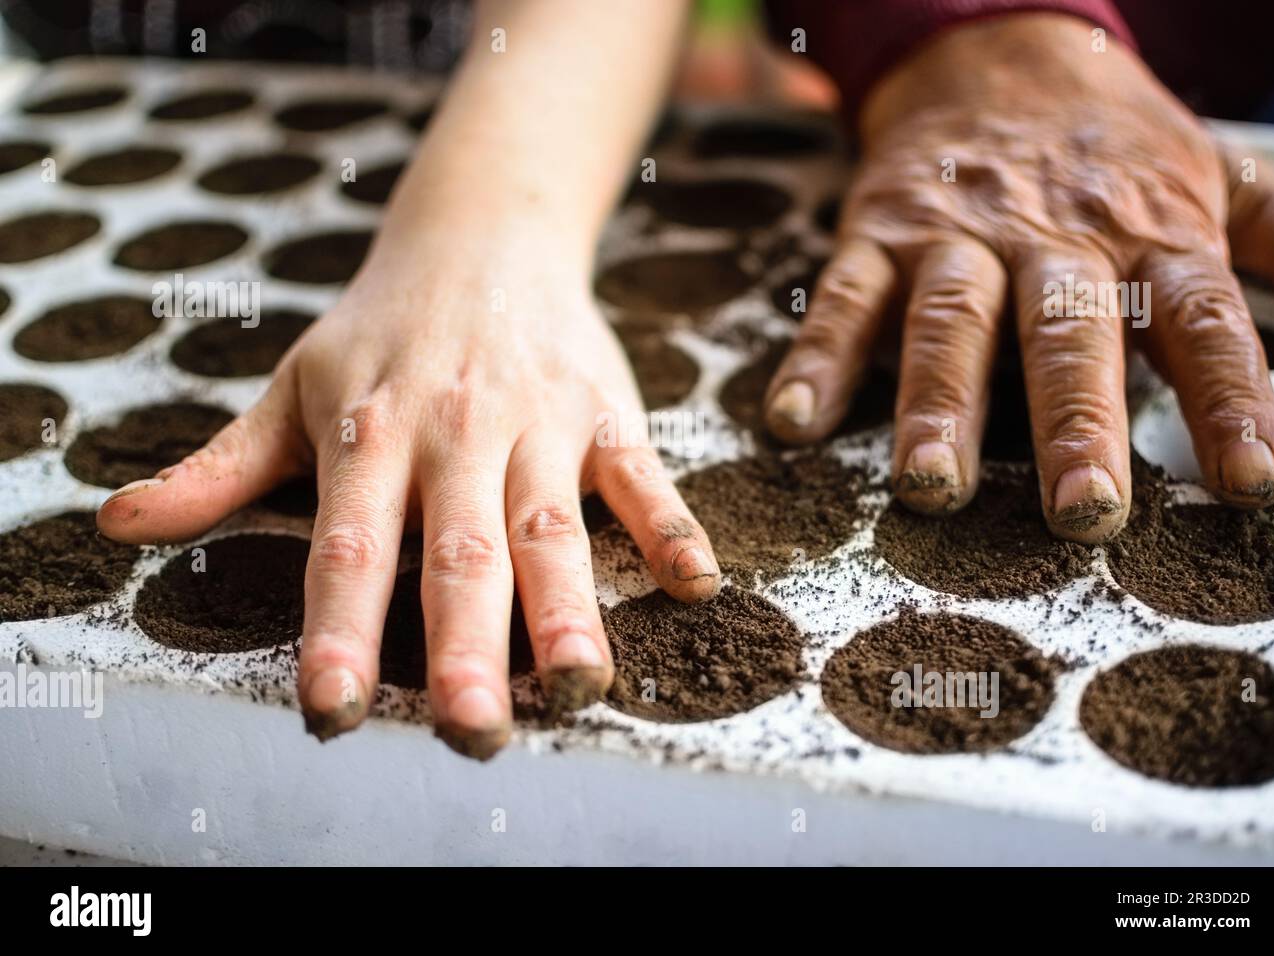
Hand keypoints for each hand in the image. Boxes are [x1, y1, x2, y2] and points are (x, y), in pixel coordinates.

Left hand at [97, 232, 719, 757]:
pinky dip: (671, 526)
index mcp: (371, 434)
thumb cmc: (379, 330)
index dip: (338, 628)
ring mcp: (537, 420)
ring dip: (567, 606)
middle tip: (469, 727)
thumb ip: (219, 466)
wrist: (481, 236)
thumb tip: (117, 523)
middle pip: (461, 550)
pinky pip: (641, 474)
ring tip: (577, 686)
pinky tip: (695, 586)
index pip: (350, 545)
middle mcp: (455, 433)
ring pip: (553, 524)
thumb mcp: (291, 388)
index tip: (331, 709)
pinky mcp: (604, 410)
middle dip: (465, 642)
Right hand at [764, 13, 1273, 541]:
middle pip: (1068, 333)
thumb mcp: (1224, 179)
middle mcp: (1054, 240)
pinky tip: (796, 421)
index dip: (1231, 400)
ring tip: (929, 486)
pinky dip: (819, 357)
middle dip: (1075, 424)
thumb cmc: (1116, 146)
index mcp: (1149, 234)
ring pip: (948, 321)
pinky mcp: (878, 234)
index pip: (1200, 321)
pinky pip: (843, 297)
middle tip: (1083, 514)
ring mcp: (957, 237)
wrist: (995, 53)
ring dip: (937, 404)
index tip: (1255, 485)